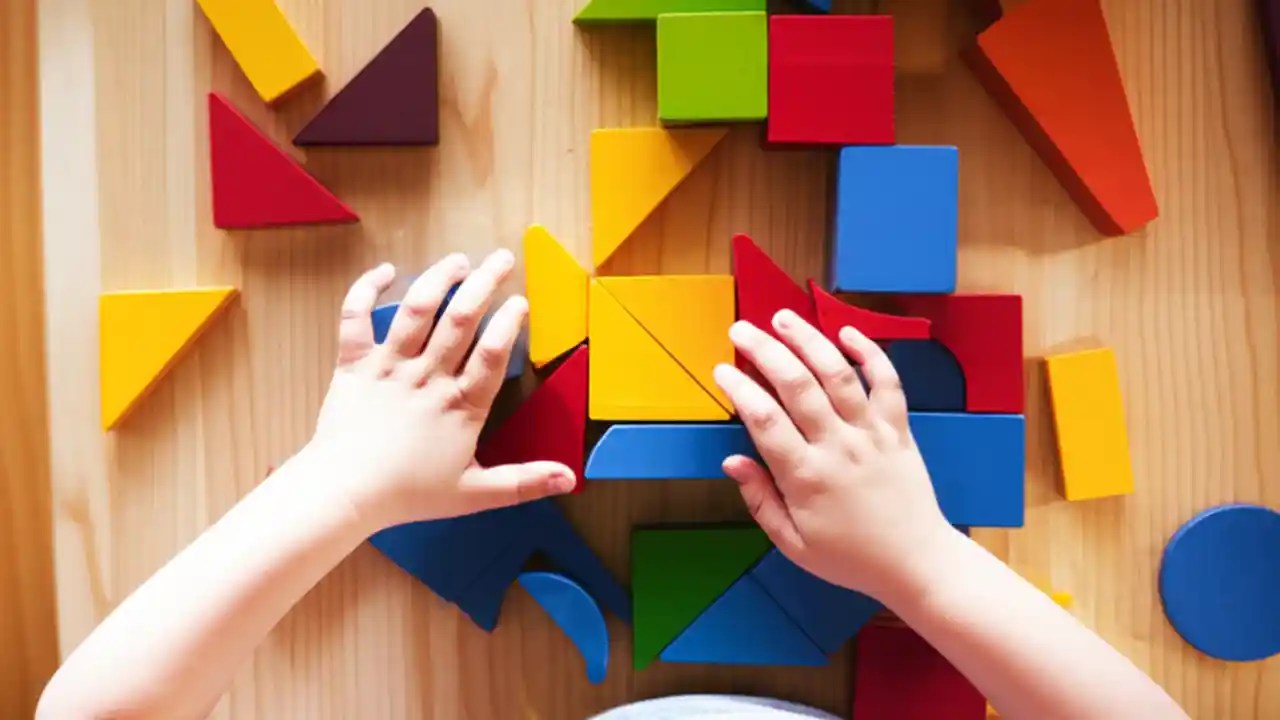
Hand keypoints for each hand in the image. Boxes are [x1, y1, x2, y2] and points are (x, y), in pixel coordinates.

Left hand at [303, 251, 575, 530]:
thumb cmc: (409, 495)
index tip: (520, 301)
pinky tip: (385, 271)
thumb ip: (523, 482)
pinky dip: (367, 289)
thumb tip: (570, 478)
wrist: (344, 493)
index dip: (509, 323)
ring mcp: (389, 366)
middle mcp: (428, 377)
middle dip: (485, 282)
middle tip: (503, 258)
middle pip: (461, 319)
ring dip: (439, 278)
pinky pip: (356, 317)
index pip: (492, 353)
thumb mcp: (474, 494)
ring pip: (417, 309)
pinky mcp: (354, 364)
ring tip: (459, 260)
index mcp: (461, 405)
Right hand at [713, 310, 961, 604]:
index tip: (722, 369)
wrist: (916, 563)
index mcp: (806, 478)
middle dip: (765, 351)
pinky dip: (869, 353)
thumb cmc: (849, 557)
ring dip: (809, 340)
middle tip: (742, 329)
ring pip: (839, 374)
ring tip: (783, 318)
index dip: (740, 389)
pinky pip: (887, 383)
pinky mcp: (898, 429)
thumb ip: (760, 500)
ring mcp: (871, 434)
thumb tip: (731, 461)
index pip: (765, 420)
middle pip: (797, 386)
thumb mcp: (792, 543)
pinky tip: (847, 332)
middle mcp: (838, 448)